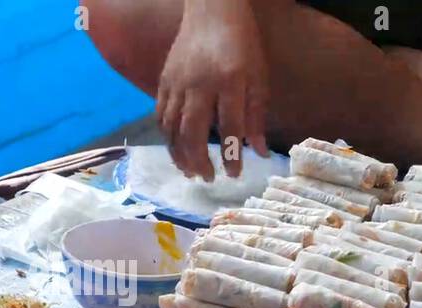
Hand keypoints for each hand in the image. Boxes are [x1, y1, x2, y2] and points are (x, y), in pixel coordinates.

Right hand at [157, 0, 268, 180]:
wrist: (212, 11)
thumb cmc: (242, 44)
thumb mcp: (258, 77)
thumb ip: (257, 115)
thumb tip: (260, 153)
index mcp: (230, 81)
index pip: (230, 127)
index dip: (231, 155)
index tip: (233, 175)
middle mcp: (200, 84)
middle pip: (193, 132)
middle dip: (198, 161)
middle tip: (206, 178)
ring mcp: (177, 84)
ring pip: (172, 128)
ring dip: (178, 155)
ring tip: (188, 171)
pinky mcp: (164, 82)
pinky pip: (161, 116)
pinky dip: (167, 138)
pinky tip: (175, 150)